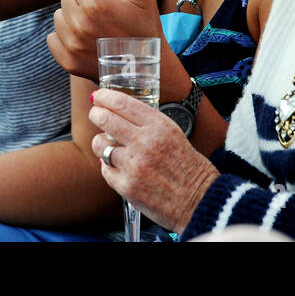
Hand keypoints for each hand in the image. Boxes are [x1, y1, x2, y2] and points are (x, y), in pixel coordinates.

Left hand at [48, 0, 161, 83]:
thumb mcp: (144, 0)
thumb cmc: (147, 31)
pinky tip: (83, 40)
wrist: (147, 71)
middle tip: (99, 12)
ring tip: (92, 27)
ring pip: (59, 17)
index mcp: (96, 6)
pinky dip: (64, 37)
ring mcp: (72, 46)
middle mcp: (80, 25)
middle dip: (80, 0)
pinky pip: (52, 38)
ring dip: (72, 18)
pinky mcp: (68, 62)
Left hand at [89, 89, 217, 233]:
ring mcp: (134, 165)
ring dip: (100, 143)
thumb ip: (149, 123)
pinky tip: (118, 166)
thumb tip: (121, 113)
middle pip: (106, 119)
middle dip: (96, 114)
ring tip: (106, 145)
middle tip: (95, 114)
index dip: (106, 97)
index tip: (99, 96)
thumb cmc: (188, 167)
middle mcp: (145, 143)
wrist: (199, 200)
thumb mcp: (174, 133)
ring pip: (100, 144)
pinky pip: (105, 169)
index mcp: (159, 126)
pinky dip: (108, 167)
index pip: (123, 104)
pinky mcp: (127, 186)